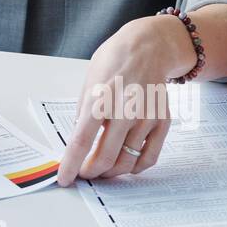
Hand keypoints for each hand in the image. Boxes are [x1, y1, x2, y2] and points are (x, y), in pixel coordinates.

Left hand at [56, 15, 192, 184]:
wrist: (148, 47)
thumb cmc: (113, 61)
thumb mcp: (89, 81)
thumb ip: (84, 112)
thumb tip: (77, 141)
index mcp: (100, 100)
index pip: (81, 142)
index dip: (70, 165)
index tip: (64, 179)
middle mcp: (125, 111)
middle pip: (105, 157)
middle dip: (91, 172)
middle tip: (84, 174)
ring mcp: (146, 118)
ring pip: (127, 161)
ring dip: (111, 172)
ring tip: (102, 169)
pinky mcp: (162, 122)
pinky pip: (149, 157)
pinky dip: (134, 167)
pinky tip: (125, 164)